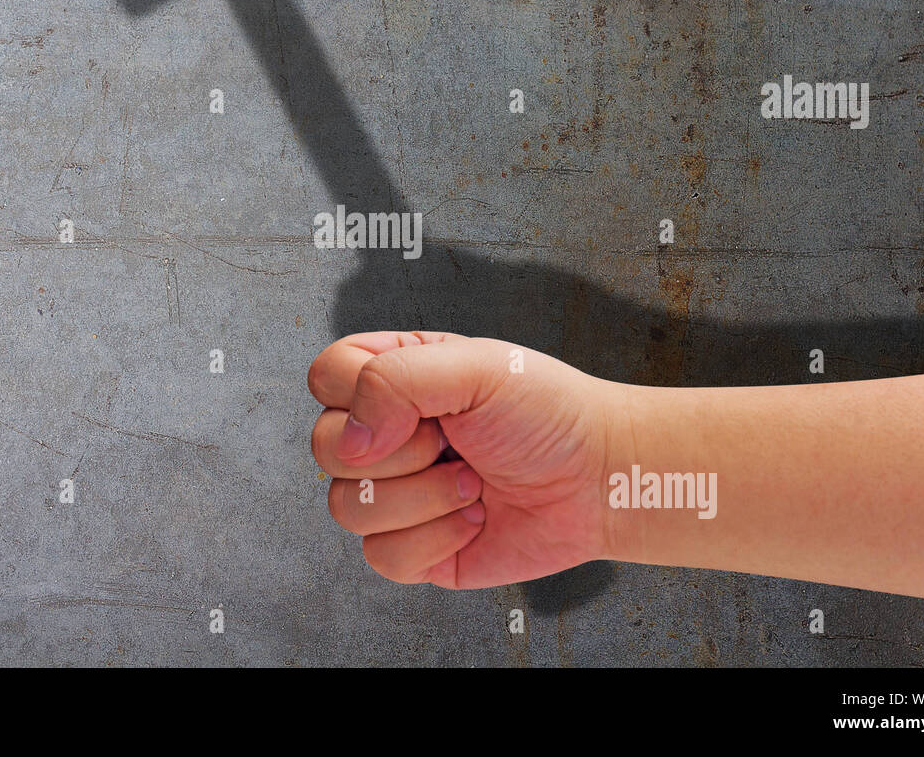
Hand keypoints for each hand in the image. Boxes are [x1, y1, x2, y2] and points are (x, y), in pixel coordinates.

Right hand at [307, 331, 619, 587]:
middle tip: (453, 443)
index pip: (325, 377)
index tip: (421, 405)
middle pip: (326, 450)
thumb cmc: (549, 413)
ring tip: (472, 481)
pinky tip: (473, 518)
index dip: (361, 396)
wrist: (598, 480)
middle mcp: (384, 434)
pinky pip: (381, 557)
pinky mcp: (411, 548)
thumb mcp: (477, 366)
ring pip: (348, 508)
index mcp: (391, 379)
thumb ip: (394, 379)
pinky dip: (436, 540)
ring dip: (424, 499)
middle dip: (401, 454)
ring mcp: (394, 493)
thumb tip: (350, 436)